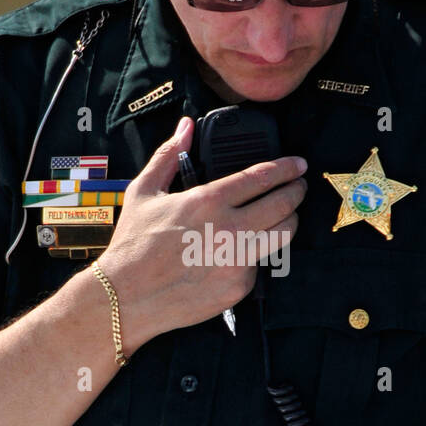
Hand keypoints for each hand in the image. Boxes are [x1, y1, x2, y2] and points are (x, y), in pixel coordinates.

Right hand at [98, 115, 307, 353]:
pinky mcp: (239, 287)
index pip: (263, 177)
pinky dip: (256, 254)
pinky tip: (244, 250)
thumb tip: (185, 126)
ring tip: (286, 215)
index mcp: (208, 201)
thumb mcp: (144, 191)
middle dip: (297, 191)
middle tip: (299, 187)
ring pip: (284, 235)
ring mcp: (238, 261)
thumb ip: (168, 155)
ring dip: (290, 221)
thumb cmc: (133, 244)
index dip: (287, 168)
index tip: (298, 165)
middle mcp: (229, 229)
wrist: (127, 298)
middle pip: (284, 205)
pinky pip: (260, 265)